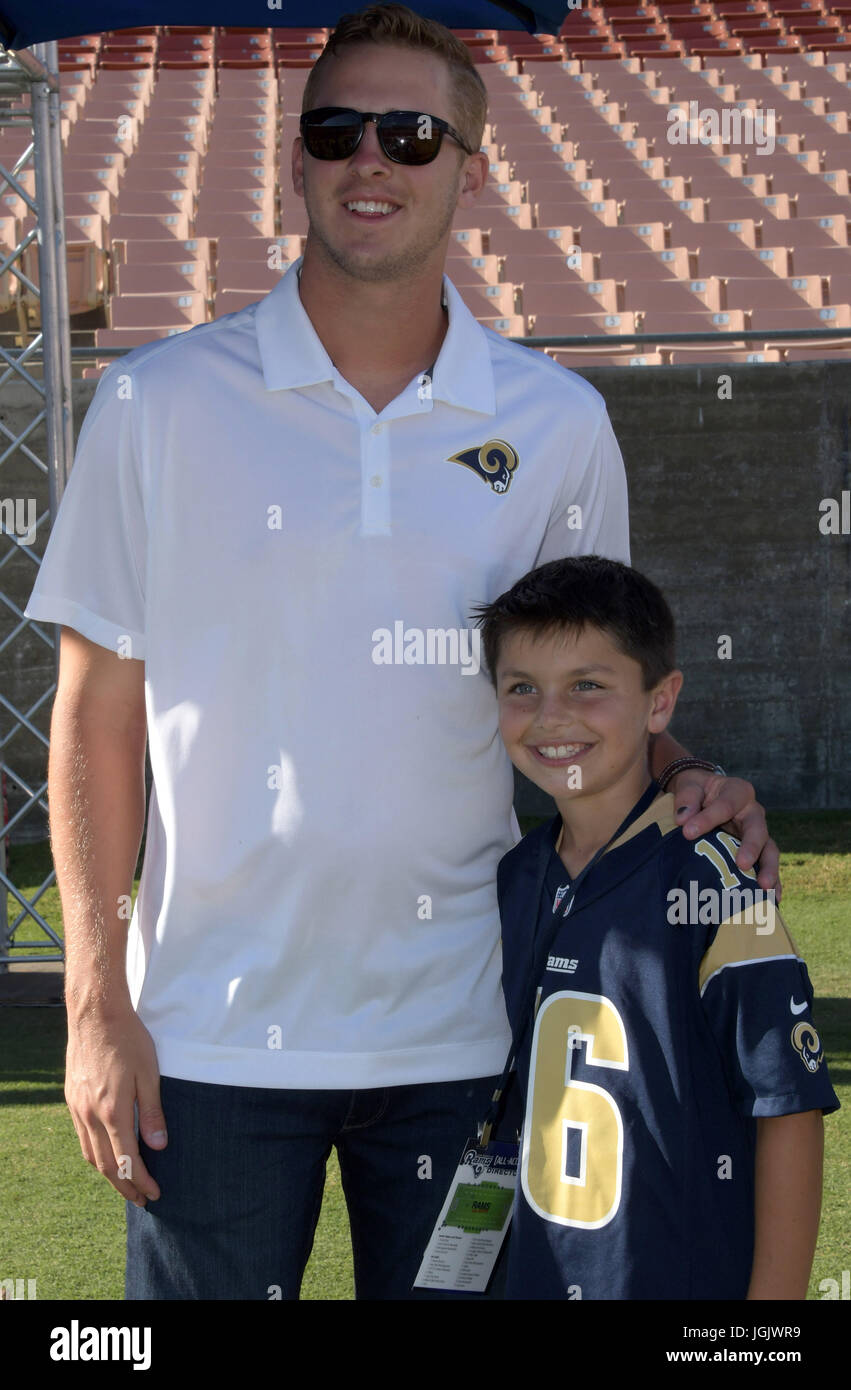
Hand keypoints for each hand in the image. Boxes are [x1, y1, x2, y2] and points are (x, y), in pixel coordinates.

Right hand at [65, 1007, 166, 1205]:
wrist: (96, 1014)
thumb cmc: (128, 1040)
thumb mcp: (150, 1074)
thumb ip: (153, 1112)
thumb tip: (159, 1146)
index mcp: (112, 1112)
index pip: (127, 1160)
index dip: (141, 1181)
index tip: (154, 1193)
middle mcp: (90, 1115)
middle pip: (105, 1165)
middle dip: (125, 1186)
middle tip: (142, 1199)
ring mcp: (78, 1108)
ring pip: (89, 1155)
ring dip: (108, 1174)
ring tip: (126, 1183)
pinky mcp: (72, 1099)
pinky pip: (81, 1137)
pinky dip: (95, 1154)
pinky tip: (107, 1153)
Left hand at [669, 769, 780, 898]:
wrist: (702, 796)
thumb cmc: (697, 791)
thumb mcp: (689, 785)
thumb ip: (686, 798)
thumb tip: (683, 819)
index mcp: (738, 792)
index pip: (726, 805)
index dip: (708, 818)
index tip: (687, 833)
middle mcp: (753, 813)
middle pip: (759, 830)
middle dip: (752, 848)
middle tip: (742, 865)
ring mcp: (758, 834)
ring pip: (769, 851)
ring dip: (768, 869)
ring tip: (764, 888)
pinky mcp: (756, 852)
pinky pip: (766, 866)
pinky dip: (772, 882)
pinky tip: (772, 900)